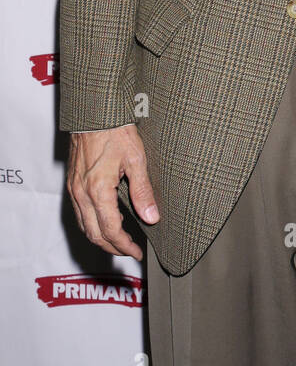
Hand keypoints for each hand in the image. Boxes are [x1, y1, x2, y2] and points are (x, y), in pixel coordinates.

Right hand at [67, 124, 158, 260]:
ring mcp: (74, 189)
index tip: (136, 252)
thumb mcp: (137, 160)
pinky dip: (93, 223)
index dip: (124, 246)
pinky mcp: (72, 183)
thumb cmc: (116, 131)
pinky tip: (108, 219)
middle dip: (112, 247)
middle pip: (94, 234)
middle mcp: (81, 193)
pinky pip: (80, 213)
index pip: (110, 230)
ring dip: (101, 238)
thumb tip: (152, 217)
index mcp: (98, 190)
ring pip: (84, 226)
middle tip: (129, 251)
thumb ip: (143, 191)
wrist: (94, 113)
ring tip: (121, 240)